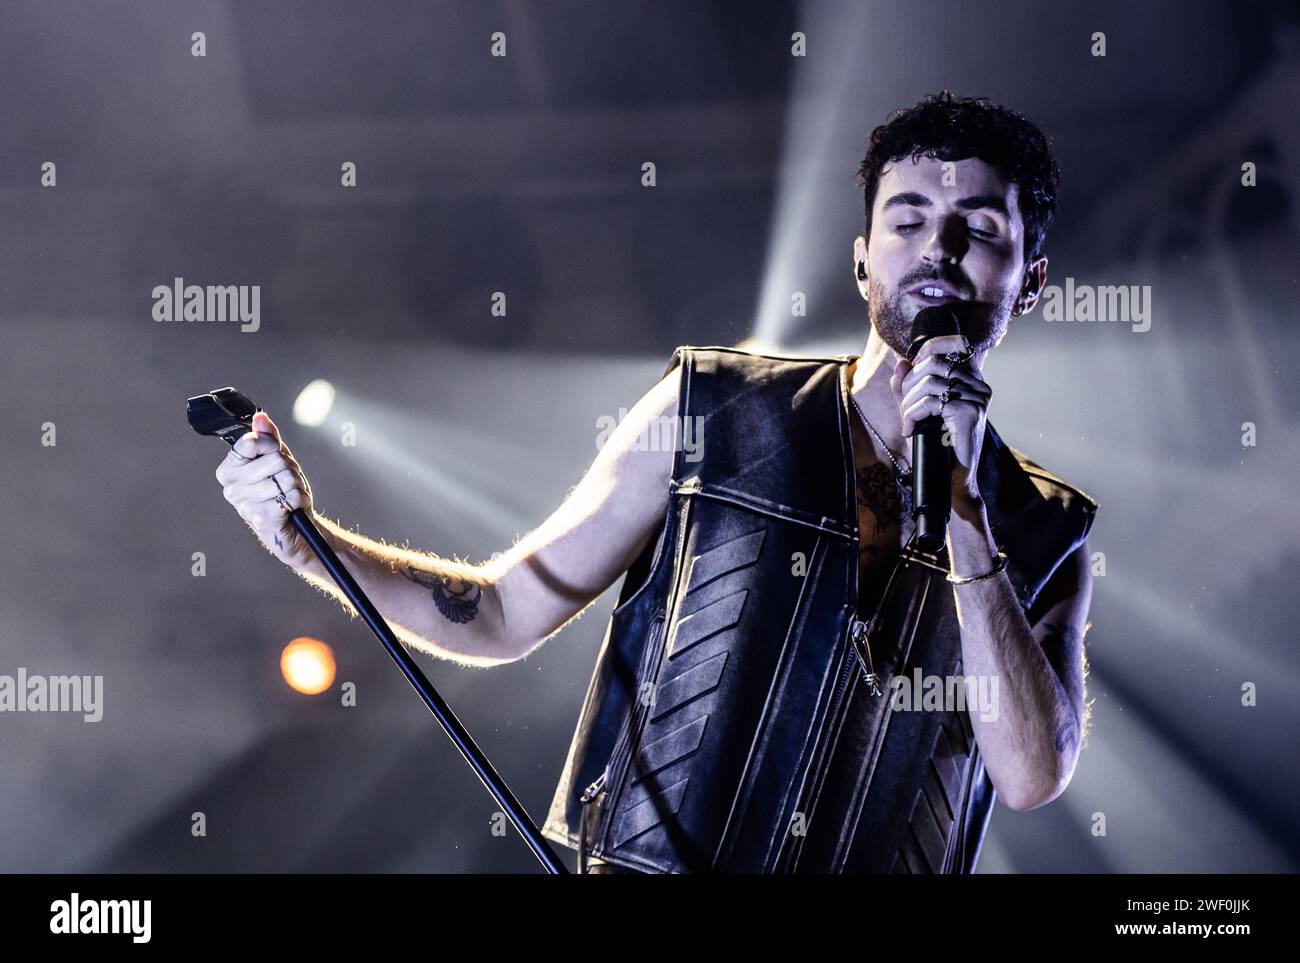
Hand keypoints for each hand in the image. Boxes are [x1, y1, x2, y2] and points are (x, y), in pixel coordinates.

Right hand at [214, 411, 315, 568]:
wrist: (294, 527)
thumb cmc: (282, 491)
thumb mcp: (277, 461)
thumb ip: (268, 439)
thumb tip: (261, 418)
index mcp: (230, 469)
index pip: (251, 442)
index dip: (272, 445)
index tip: (276, 453)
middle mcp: (231, 486)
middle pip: (274, 460)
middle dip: (290, 468)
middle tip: (288, 480)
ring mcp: (244, 503)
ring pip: (285, 478)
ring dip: (297, 485)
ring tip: (289, 494)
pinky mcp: (261, 518)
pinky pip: (290, 496)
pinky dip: (300, 499)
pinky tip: (293, 506)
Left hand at [890, 335, 990, 501]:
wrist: (952, 478)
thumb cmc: (937, 444)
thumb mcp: (919, 410)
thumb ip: (909, 386)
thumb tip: (901, 362)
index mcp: (972, 380)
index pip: (955, 343)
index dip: (927, 349)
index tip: (911, 370)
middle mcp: (979, 385)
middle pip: (934, 362)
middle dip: (909, 384)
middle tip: (904, 408)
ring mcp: (977, 398)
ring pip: (930, 382)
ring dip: (909, 402)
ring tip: (907, 421)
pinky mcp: (969, 413)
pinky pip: (931, 402)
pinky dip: (912, 415)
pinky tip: (909, 429)